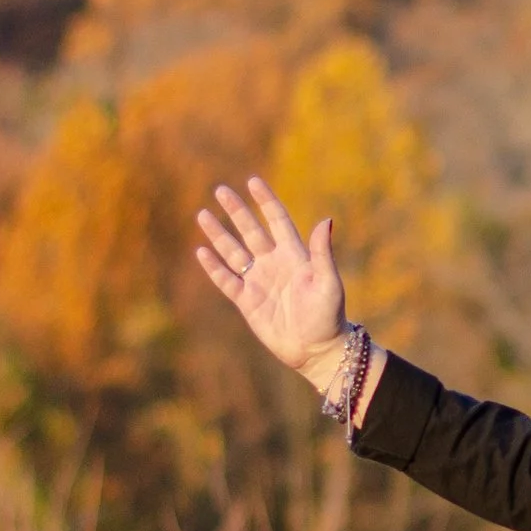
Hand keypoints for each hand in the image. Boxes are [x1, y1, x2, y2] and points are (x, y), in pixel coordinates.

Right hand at [195, 176, 350, 386]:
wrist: (317, 349)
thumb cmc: (328, 315)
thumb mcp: (327, 281)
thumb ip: (322, 252)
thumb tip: (326, 219)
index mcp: (294, 255)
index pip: (277, 220)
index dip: (265, 201)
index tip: (252, 182)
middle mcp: (274, 264)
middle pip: (250, 231)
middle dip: (236, 211)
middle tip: (220, 190)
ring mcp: (259, 282)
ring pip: (234, 252)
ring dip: (219, 234)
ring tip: (202, 215)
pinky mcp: (248, 302)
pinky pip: (227, 280)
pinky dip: (214, 267)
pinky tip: (202, 251)